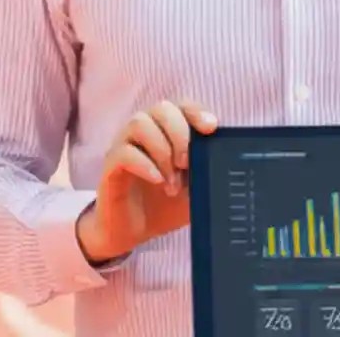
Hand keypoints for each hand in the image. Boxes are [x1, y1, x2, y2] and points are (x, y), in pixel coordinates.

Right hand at [76, 101, 217, 263]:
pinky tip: (157, 181)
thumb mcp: (195, 189)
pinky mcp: (110, 166)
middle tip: (188, 163)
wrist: (135, 232)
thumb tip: (229, 163)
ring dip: (162, 150)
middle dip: (180, 132)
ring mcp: (124, 145)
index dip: (197, 112)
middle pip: (162, 108)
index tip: (211, 129)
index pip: (181, 106)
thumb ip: (208, 172)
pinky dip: (144, 164)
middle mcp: (144, 131)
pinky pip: (124, 152)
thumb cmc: (165, 205)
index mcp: (166, 131)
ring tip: (172, 182)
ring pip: (139, 123)